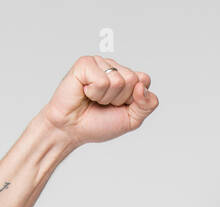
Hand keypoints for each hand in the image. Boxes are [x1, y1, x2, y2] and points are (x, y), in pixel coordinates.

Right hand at [40, 54, 157, 147]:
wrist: (72, 130)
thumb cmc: (98, 123)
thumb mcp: (131, 120)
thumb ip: (147, 105)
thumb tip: (142, 86)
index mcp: (125, 77)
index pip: (144, 79)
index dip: (134, 99)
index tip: (119, 106)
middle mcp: (113, 67)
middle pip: (133, 79)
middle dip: (120, 99)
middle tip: (103, 104)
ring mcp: (99, 63)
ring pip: (118, 80)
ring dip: (105, 98)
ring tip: (93, 99)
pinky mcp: (85, 63)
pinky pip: (102, 81)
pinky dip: (94, 93)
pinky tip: (85, 93)